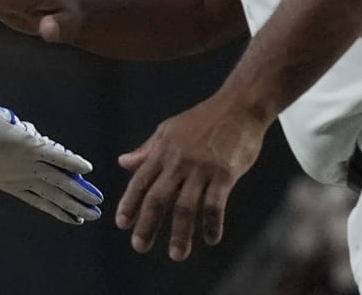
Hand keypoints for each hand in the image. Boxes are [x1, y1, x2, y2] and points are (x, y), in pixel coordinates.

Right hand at [0, 84, 103, 226]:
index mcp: (11, 181)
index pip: (41, 199)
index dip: (58, 209)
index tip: (75, 219)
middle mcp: (24, 171)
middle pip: (56, 191)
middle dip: (75, 203)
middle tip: (95, 213)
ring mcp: (29, 158)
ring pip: (60, 177)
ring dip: (78, 188)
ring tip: (96, 199)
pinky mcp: (29, 144)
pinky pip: (54, 154)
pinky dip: (70, 161)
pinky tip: (86, 168)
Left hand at [115, 96, 266, 260]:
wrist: (239, 106)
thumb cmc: (203, 119)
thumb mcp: (168, 130)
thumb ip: (147, 150)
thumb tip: (123, 162)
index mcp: (163, 151)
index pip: (140, 181)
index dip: (129, 203)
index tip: (122, 224)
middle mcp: (178, 161)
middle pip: (158, 198)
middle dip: (147, 224)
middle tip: (140, 246)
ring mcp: (201, 168)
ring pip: (185, 206)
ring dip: (180, 233)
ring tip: (176, 254)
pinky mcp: (224, 173)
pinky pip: (215, 204)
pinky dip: (212, 224)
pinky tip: (211, 238)